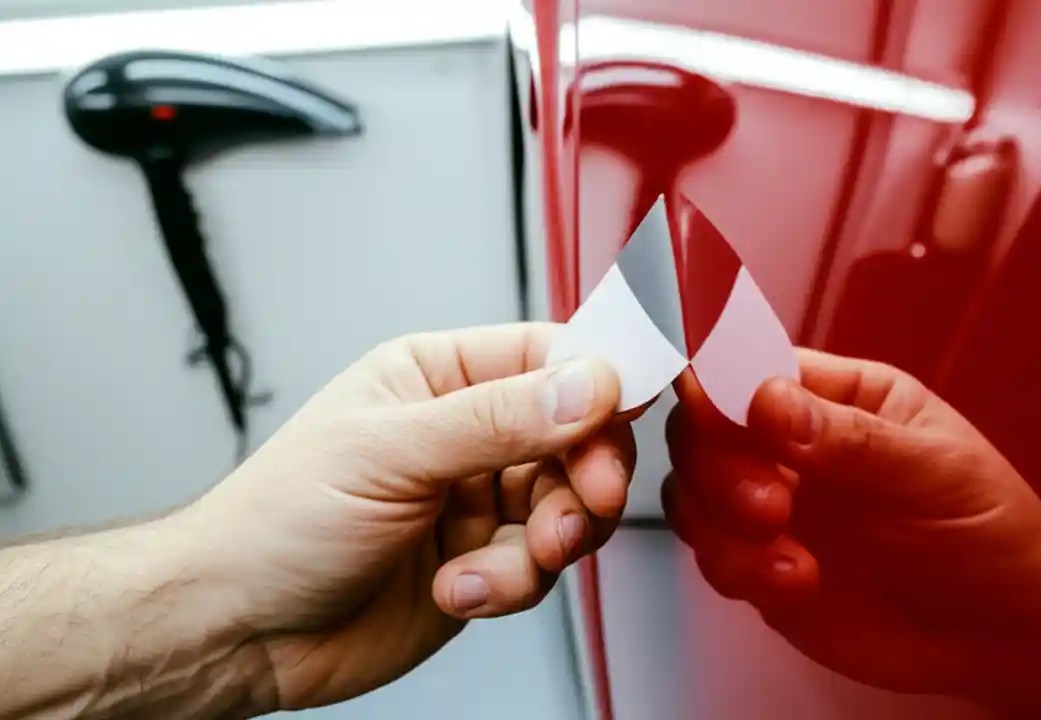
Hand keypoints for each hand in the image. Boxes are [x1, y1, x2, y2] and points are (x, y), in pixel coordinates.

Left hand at [176, 323, 634, 711]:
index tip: (633, 404)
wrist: (239, 629)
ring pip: (568, 506)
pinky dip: (510, 583)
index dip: (598, 378)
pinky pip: (538, 567)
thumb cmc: (277, 520)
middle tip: (590, 499)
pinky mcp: (483, 563)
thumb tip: (589, 384)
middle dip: (588, 473)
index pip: (547, 356)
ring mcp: (477, 501)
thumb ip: (498, 419)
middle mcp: (465, 434)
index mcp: (437, 377)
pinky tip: (460, 589)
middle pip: (577, 436)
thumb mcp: (390, 453)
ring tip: (516, 557)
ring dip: (550, 539)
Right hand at [663, 349, 1040, 702]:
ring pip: (691, 493)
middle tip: (774, 506)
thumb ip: (847, 438)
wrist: (1004, 635)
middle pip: (701, 429)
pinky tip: (799, 584)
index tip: (710, 411)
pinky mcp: (762, 567)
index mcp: (834, 394)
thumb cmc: (987, 529)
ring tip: (788, 553)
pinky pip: (712, 557)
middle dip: (719, 467)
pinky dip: (739, 569)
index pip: (749, 365)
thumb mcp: (930, 472)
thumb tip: (763, 399)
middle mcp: (790, 444)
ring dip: (722, 523)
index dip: (714, 383)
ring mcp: (772, 507)